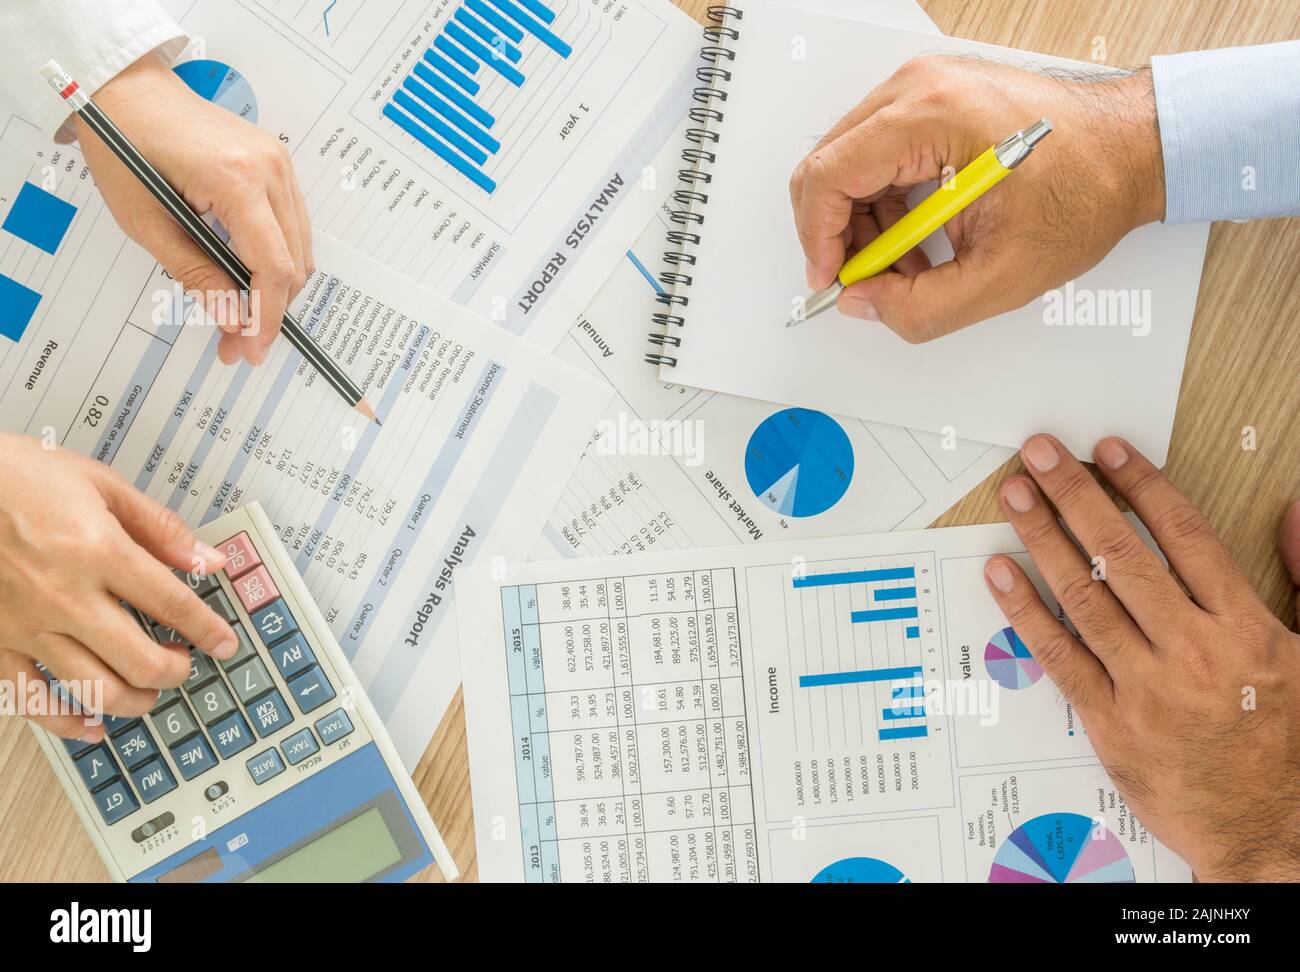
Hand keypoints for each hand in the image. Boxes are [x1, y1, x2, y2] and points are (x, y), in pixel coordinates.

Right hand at [0, 435, 238, 741]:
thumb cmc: (16, 476)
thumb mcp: (99, 483)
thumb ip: (160, 527)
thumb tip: (208, 559)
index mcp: (98, 551)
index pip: (173, 605)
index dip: (209, 630)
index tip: (226, 643)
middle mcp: (64, 595)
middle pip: (140, 660)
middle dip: (176, 671)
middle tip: (185, 664)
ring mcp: (26, 625)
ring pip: (94, 688)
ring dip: (135, 699)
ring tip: (150, 690)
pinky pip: (32, 699)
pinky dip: (66, 721)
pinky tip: (91, 724)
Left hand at [78, 54, 313, 364]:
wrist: (129, 89)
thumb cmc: (125, 146)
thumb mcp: (147, 221)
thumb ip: (195, 273)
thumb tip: (229, 321)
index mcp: (237, 180)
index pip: (272, 266)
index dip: (265, 316)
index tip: (250, 350)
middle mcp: (271, 169)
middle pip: (294, 262)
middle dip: (272, 311)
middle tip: (240, 346)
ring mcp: (280, 163)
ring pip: (300, 248)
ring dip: (277, 288)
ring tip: (244, 318)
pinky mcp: (278, 163)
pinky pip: (292, 226)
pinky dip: (277, 259)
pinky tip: (249, 278)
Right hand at [789, 57, 1164, 341]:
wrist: (1133, 149)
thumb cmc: (1088, 189)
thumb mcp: (1003, 275)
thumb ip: (921, 307)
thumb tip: (864, 303)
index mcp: (931, 116)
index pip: (828, 175)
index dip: (818, 240)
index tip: (831, 280)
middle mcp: (919, 88)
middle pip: (829, 167)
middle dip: (839, 235)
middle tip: (869, 280)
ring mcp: (924, 88)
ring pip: (849, 164)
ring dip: (864, 224)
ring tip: (908, 265)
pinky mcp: (932, 98)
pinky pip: (877, 154)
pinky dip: (885, 203)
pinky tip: (920, 236)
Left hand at [983, 434, 1299, 880]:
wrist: (1273, 832)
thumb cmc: (1291, 742)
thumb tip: (1292, 511)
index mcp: (1246, 628)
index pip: (1185, 535)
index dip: (1142, 485)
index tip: (1107, 450)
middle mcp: (1192, 650)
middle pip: (1122, 554)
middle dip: (1076, 494)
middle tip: (1040, 453)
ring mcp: (1146, 688)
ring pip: (1084, 596)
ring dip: (1044, 537)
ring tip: (1016, 494)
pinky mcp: (1110, 724)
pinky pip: (1059, 655)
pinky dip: (1026, 610)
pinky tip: (1002, 571)